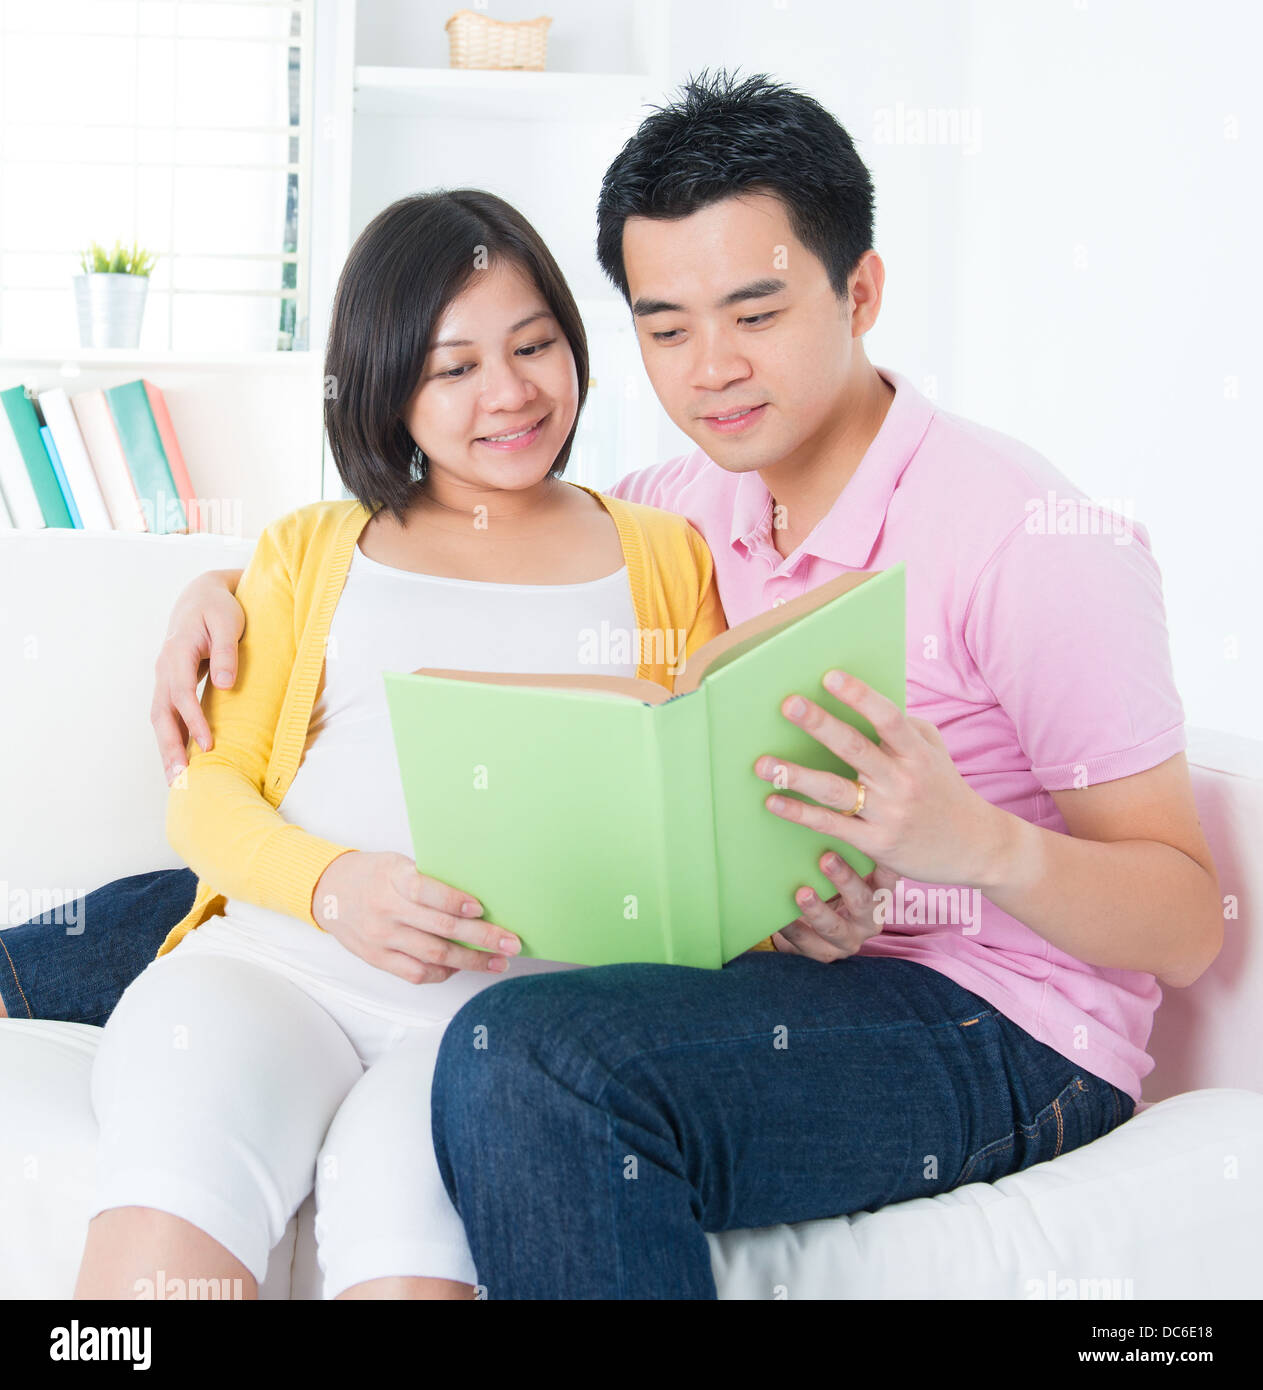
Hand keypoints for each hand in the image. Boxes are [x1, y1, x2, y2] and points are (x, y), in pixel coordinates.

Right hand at [151, 568, 244, 782]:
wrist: (200, 597)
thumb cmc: (218, 608)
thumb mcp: (227, 622)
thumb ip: (226, 651)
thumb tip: (226, 684)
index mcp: (177, 652)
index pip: (182, 693)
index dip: (194, 721)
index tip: (208, 745)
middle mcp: (164, 669)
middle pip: (162, 713)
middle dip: (169, 747)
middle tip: (179, 778)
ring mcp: (164, 679)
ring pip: (160, 719)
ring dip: (166, 750)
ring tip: (175, 782)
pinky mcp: (171, 686)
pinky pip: (168, 717)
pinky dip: (172, 740)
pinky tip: (180, 763)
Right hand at [312, 851, 521, 983]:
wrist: (328, 891)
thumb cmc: (373, 874)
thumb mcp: (397, 863)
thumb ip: (428, 880)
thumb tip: (475, 899)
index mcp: (392, 878)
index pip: (426, 890)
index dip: (455, 901)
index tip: (481, 908)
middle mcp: (386, 909)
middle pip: (440, 928)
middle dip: (482, 937)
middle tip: (511, 941)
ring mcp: (381, 937)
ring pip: (433, 955)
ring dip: (471, 961)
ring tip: (498, 961)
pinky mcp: (377, 958)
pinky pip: (416, 973)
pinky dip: (443, 972)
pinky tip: (461, 967)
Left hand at [756, 669, 1009, 888]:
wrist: (978, 848)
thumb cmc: (947, 791)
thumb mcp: (936, 753)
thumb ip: (906, 728)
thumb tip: (866, 702)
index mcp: (917, 754)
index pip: (888, 718)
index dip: (860, 696)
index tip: (830, 676)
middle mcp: (902, 782)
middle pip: (855, 749)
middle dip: (820, 725)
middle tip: (788, 704)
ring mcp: (888, 814)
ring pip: (836, 791)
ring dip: (795, 776)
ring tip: (762, 763)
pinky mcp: (877, 843)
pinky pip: (832, 826)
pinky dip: (801, 814)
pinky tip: (773, 801)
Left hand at [772, 851, 898, 961]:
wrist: (810, 929)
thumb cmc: (830, 888)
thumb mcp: (842, 872)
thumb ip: (842, 852)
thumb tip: (828, 815)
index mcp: (878, 895)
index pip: (888, 878)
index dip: (884, 864)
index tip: (873, 842)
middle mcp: (869, 919)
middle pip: (862, 901)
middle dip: (845, 880)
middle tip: (826, 859)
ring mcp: (847, 940)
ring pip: (834, 928)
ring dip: (818, 910)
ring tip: (802, 893)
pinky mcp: (824, 953)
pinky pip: (806, 942)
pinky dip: (791, 928)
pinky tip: (779, 917)